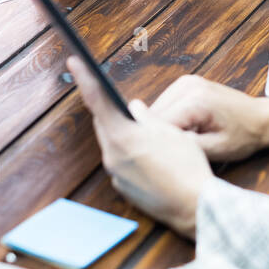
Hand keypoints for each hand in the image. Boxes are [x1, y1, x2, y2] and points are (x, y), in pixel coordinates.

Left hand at [66, 56, 211, 237]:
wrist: (194, 206)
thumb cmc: (186, 166)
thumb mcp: (171, 132)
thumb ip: (147, 117)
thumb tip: (135, 107)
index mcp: (122, 137)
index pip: (98, 101)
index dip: (86, 78)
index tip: (75, 61)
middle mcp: (112, 156)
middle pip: (105, 125)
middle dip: (113, 113)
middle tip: (129, 106)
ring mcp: (116, 175)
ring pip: (114, 144)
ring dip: (125, 135)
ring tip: (149, 134)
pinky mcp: (124, 189)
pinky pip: (122, 163)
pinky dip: (131, 155)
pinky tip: (152, 157)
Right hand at [151, 74, 268, 160]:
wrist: (262, 118)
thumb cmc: (244, 136)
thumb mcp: (216, 150)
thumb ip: (185, 146)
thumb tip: (158, 145)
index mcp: (195, 101)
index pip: (156, 123)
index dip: (156, 142)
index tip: (162, 158)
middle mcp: (187, 85)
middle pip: (153, 114)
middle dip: (158, 134)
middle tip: (174, 150)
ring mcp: (186, 81)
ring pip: (156, 109)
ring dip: (164, 126)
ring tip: (183, 139)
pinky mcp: (186, 83)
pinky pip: (165, 104)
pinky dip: (170, 118)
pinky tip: (185, 129)